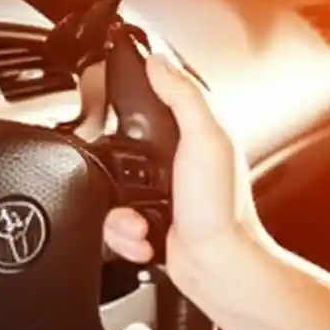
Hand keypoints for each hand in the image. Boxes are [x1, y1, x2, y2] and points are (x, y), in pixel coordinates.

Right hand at [103, 55, 265, 291]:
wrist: (214, 268)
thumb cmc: (221, 211)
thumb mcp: (205, 140)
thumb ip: (182, 97)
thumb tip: (157, 61)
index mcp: (197, 131)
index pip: (161, 94)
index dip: (138, 86)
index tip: (115, 83)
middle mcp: (178, 159)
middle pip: (121, 141)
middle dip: (114, 165)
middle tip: (129, 177)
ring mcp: (158, 191)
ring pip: (109, 184)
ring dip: (118, 210)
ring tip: (139, 219)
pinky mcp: (143, 218)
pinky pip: (111, 217)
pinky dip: (122, 232)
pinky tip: (141, 234)